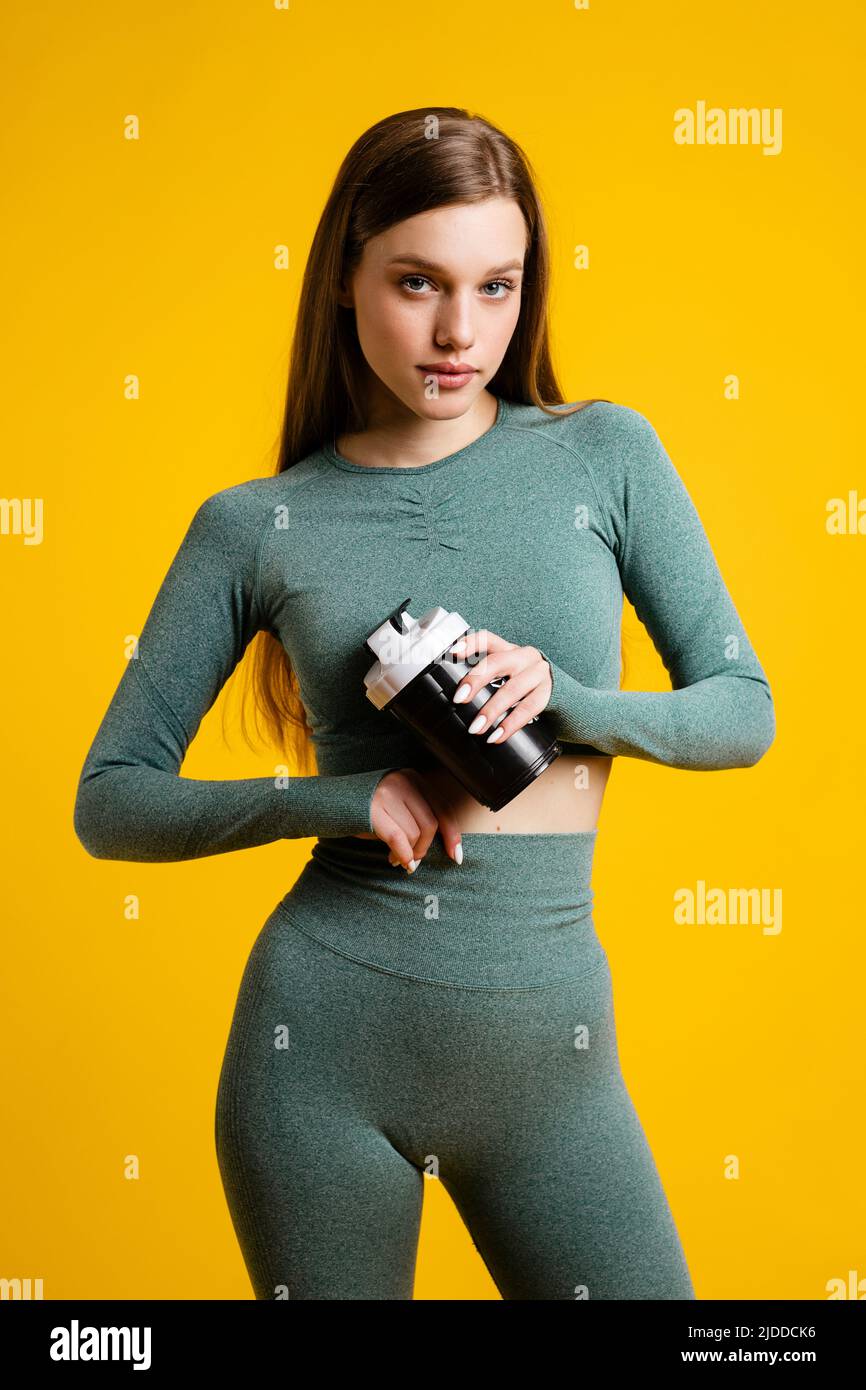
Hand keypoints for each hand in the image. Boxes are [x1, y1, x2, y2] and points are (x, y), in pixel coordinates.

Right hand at [356, 768, 462, 871]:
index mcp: (414, 778)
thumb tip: (446, 844)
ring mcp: (387, 794)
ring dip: (409, 854)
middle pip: (431, 823)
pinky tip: (397, 862)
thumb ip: (419, 816)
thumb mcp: (398, 805)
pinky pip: (398, 838)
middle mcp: (403, 782)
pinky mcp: (373, 810)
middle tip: (415, 861)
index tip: (455, 856)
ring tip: (397, 859)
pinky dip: (402, 855)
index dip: (452, 834)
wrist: (329, 804)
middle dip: (425, 848)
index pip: (443, 808)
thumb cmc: (369, 810)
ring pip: (414, 833)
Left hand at [448, 629, 552, 743]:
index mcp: (508, 648)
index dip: (470, 644)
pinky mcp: (546, 694)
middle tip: (459, 699)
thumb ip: (483, 675)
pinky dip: (510, 725)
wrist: (556, 686)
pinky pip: (528, 709)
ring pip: (513, 690)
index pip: (488, 639)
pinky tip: (496, 736)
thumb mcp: (504, 670)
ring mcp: (537, 674)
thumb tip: (452, 698)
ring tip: (475, 728)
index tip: (453, 653)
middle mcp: (523, 657)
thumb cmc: (519, 678)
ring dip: (491, 710)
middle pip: (497, 663)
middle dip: (476, 680)